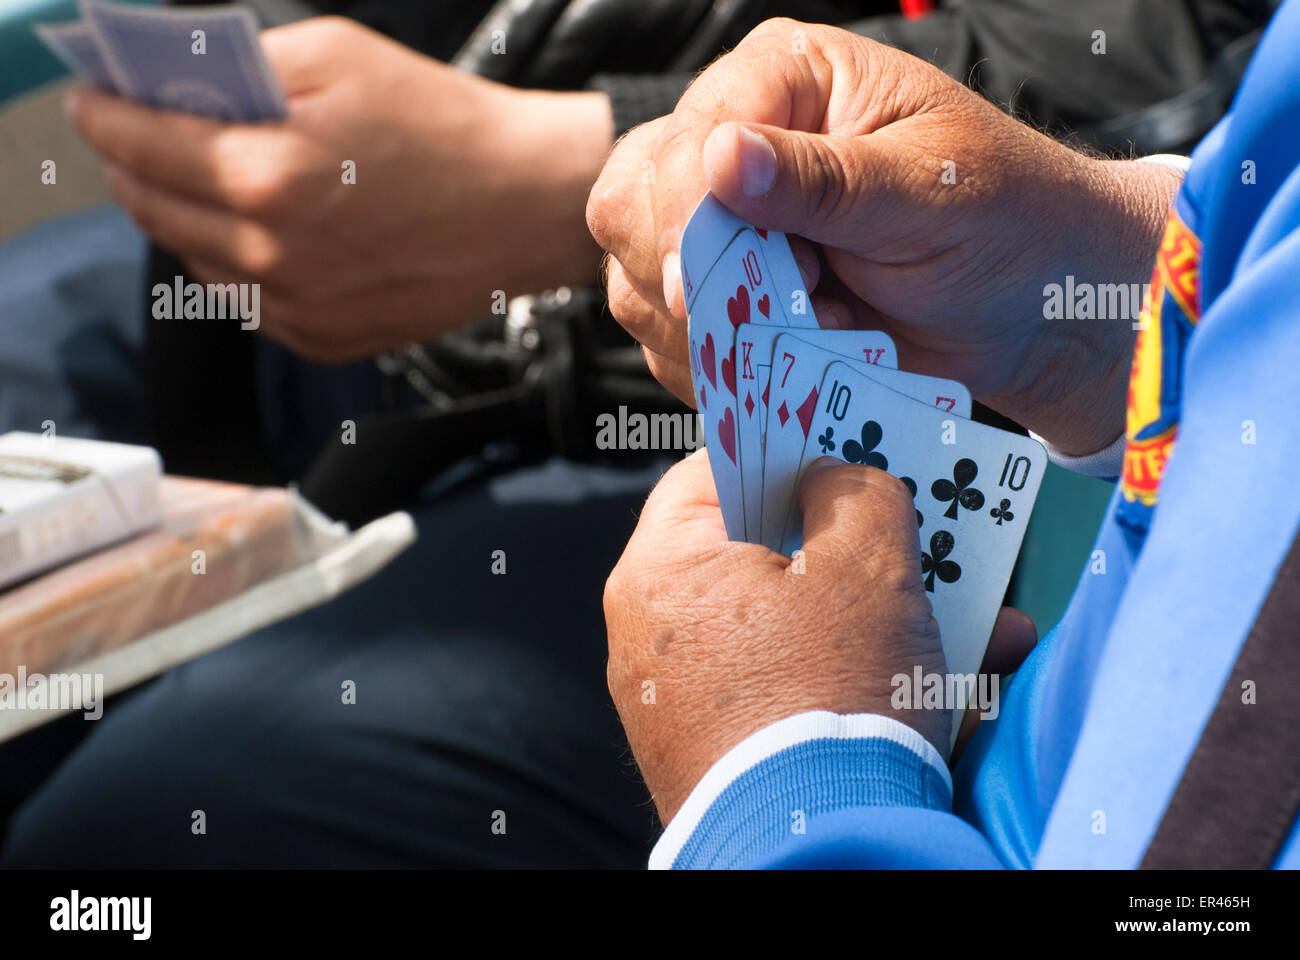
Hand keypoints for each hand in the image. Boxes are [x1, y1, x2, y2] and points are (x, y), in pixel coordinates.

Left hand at [68, 16, 612, 361]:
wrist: (526, 206)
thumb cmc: (443, 124)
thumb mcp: (336, 55)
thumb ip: (236, 63)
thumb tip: (165, 78)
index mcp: (267, 175)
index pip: (136, 144)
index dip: (103, 114)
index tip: (94, 100)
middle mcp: (272, 254)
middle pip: (151, 208)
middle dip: (133, 164)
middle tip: (138, 135)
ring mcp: (298, 306)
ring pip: (195, 259)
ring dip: (185, 216)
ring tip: (212, 180)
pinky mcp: (325, 337)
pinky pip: (246, 299)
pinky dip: (240, 262)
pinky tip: (269, 230)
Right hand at [587, 19, 1181, 453]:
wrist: (1029, 305)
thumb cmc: (1001, 219)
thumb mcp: (926, 190)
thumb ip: (825, 180)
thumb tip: (724, 158)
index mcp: (783, 79)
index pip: (684, 143)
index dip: (680, 218)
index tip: (697, 283)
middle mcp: (736, 142)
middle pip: (629, 207)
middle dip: (694, 276)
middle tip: (789, 302)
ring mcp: (721, 224)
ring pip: (636, 282)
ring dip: (715, 328)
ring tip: (814, 325)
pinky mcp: (725, 294)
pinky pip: (669, 341)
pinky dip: (721, 365)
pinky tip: (793, 354)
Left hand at [604, 449, 1035, 822]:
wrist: (829, 851)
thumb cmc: (832, 698)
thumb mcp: (864, 567)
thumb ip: (855, 493)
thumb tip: (839, 479)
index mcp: (661, 573)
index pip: (712, 472)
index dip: (783, 446)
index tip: (840, 439)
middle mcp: (658, 637)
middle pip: (763, 552)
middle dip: (855, 540)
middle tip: (912, 521)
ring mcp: (691, 700)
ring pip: (799, 624)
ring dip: (884, 612)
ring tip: (972, 609)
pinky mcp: (733, 749)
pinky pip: (803, 684)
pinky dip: (866, 673)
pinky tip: (958, 676)